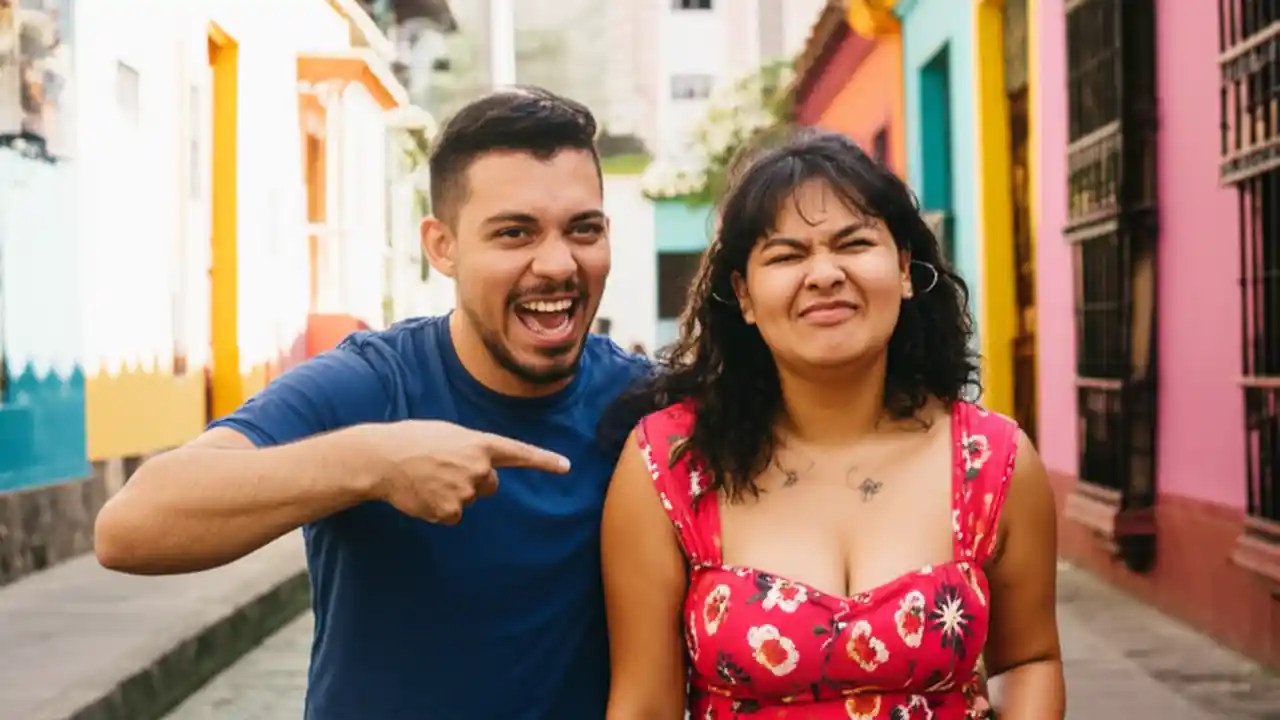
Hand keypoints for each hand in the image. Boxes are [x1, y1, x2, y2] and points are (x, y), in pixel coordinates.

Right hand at [347, 420, 570, 524]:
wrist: (382, 458)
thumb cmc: (413, 441)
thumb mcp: (449, 435)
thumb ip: (472, 450)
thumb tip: (484, 471)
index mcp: (479, 444)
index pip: (519, 453)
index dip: (544, 461)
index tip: (566, 466)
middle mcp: (478, 468)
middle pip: (490, 485)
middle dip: (473, 480)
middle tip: (443, 469)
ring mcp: (465, 491)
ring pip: (469, 500)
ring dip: (451, 493)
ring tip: (427, 478)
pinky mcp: (450, 511)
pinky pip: (452, 515)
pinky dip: (439, 508)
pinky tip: (423, 494)